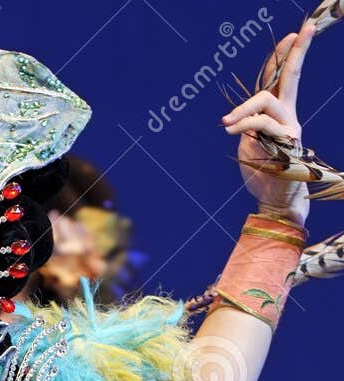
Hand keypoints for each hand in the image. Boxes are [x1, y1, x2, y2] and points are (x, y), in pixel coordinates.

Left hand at [221, 21, 314, 224]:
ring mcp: (289, 128)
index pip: (282, 78)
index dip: (286, 55)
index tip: (294, 33)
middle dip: (297, 51)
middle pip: (291, 77)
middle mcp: (288, 116)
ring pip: (266, 102)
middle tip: (304, 29)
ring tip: (226, 124)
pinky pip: (262, 126)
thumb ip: (249, 125)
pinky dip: (245, 125)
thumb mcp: (250, 143)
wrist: (274, 200)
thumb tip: (240, 116)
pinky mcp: (287, 143)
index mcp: (279, 113)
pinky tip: (231, 130)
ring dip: (243, 110)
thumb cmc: (262, 172)